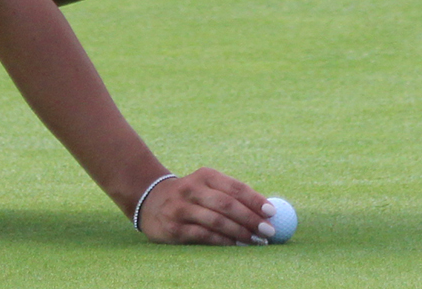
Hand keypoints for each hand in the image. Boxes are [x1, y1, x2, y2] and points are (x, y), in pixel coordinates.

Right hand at [137, 167, 276, 244]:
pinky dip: (223, 241)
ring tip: (256, 241)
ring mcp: (181, 208)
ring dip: (240, 233)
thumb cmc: (191, 196)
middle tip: (268, 231)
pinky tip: (236, 245)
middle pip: (227, 204)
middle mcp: (192, 189)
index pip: (234, 187)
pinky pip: (203, 235)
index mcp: (205, 176)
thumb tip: (267, 210)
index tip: (271, 212)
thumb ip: (232, 195)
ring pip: (216, 221)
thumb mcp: (207, 187)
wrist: (150, 200)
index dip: (255, 200)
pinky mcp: (174, 227)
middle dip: (251, 219)